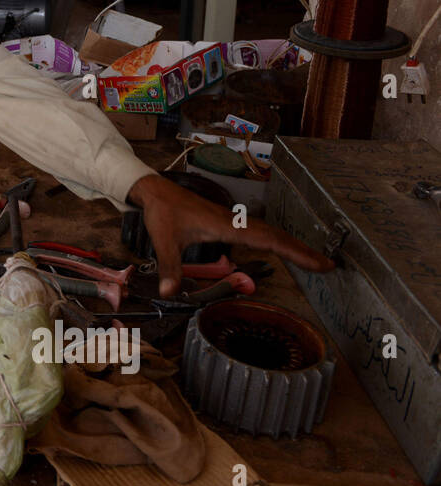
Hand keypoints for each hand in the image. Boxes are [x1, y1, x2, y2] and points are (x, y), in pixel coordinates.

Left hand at [127, 173, 335, 297]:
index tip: (319, 262)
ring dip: (292, 245)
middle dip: (303, 251)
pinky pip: (259, 232)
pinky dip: (276, 241)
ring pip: (270, 233)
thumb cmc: (163, 213)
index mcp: (228, 226)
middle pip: (277, 236)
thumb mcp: (165, 241)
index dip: (295, 252)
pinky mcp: (229, 222)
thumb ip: (169, 267)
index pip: (269, 240)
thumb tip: (169, 293)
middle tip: (329, 265)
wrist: (156, 192)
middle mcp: (236, 222)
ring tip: (315, 259)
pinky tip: (281, 248)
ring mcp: (234, 221)